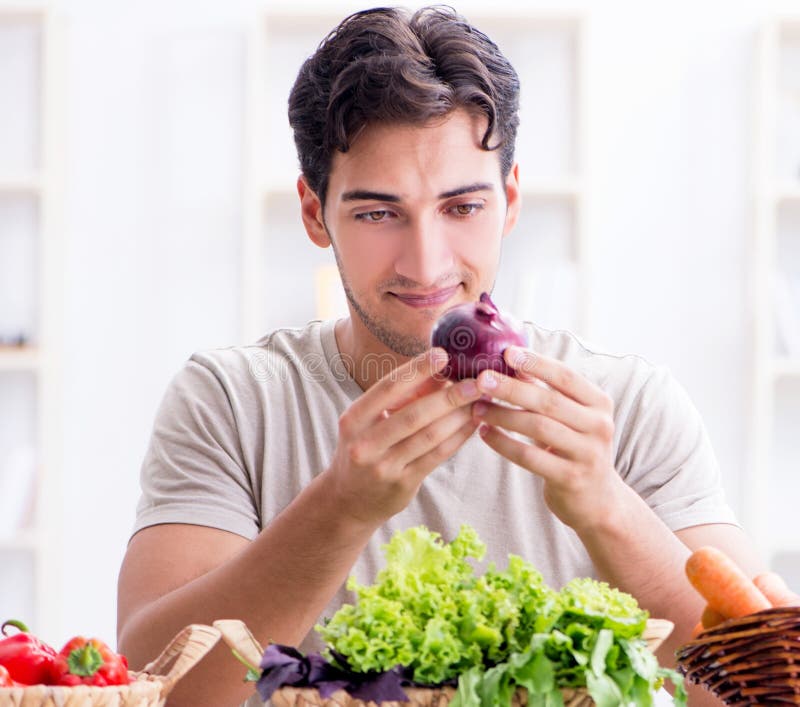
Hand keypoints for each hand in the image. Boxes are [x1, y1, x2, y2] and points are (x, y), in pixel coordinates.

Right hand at [325, 348, 482, 526]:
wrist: (348, 501)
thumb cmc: (364, 449)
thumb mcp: (368, 421)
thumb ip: (399, 398)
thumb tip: (439, 371)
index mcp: (354, 419)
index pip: (388, 388)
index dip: (416, 370)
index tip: (443, 354)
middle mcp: (365, 443)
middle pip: (414, 414)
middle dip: (449, 396)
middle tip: (476, 382)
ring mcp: (384, 467)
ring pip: (430, 436)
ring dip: (459, 416)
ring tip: (480, 400)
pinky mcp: (402, 484)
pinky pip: (437, 455)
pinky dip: (458, 437)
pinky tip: (472, 423)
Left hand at [472, 345, 621, 529]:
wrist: (597, 500)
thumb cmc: (574, 448)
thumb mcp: (571, 417)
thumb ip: (547, 391)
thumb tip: (511, 359)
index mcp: (599, 403)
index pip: (566, 377)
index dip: (536, 363)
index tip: (507, 353)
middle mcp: (598, 426)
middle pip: (549, 401)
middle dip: (512, 388)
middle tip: (482, 379)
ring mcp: (587, 453)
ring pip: (538, 427)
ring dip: (503, 415)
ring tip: (477, 408)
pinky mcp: (571, 478)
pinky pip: (530, 457)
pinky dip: (504, 443)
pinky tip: (485, 433)